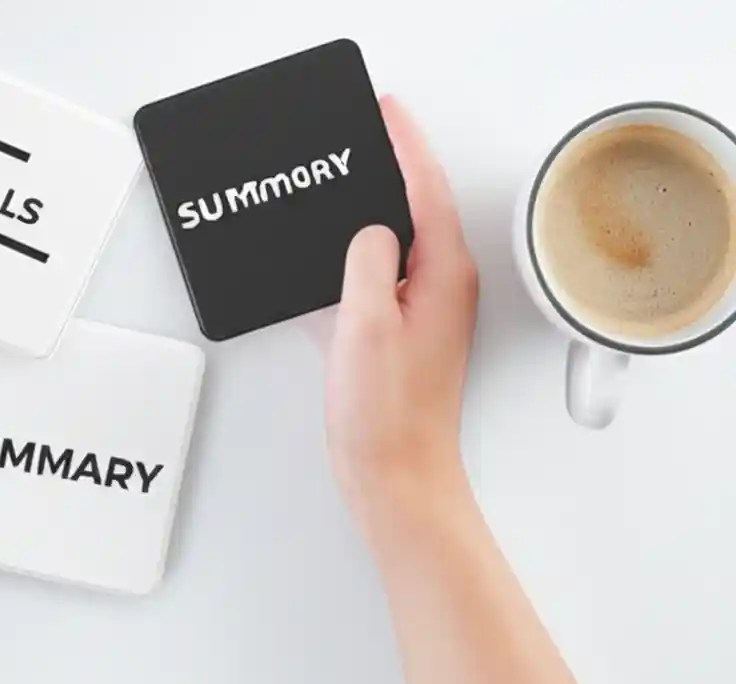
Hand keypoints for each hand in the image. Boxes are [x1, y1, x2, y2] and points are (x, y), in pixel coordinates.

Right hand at [326, 97, 478, 531]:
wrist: (396, 475)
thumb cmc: (387, 413)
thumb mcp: (367, 323)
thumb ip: (368, 260)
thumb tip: (370, 230)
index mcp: (443, 274)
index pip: (425, 188)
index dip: (405, 143)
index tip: (386, 110)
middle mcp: (443, 286)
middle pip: (420, 205)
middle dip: (396, 162)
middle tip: (369, 129)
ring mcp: (426, 310)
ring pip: (402, 237)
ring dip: (379, 204)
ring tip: (354, 176)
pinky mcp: (404, 332)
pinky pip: (385, 272)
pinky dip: (363, 249)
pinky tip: (338, 250)